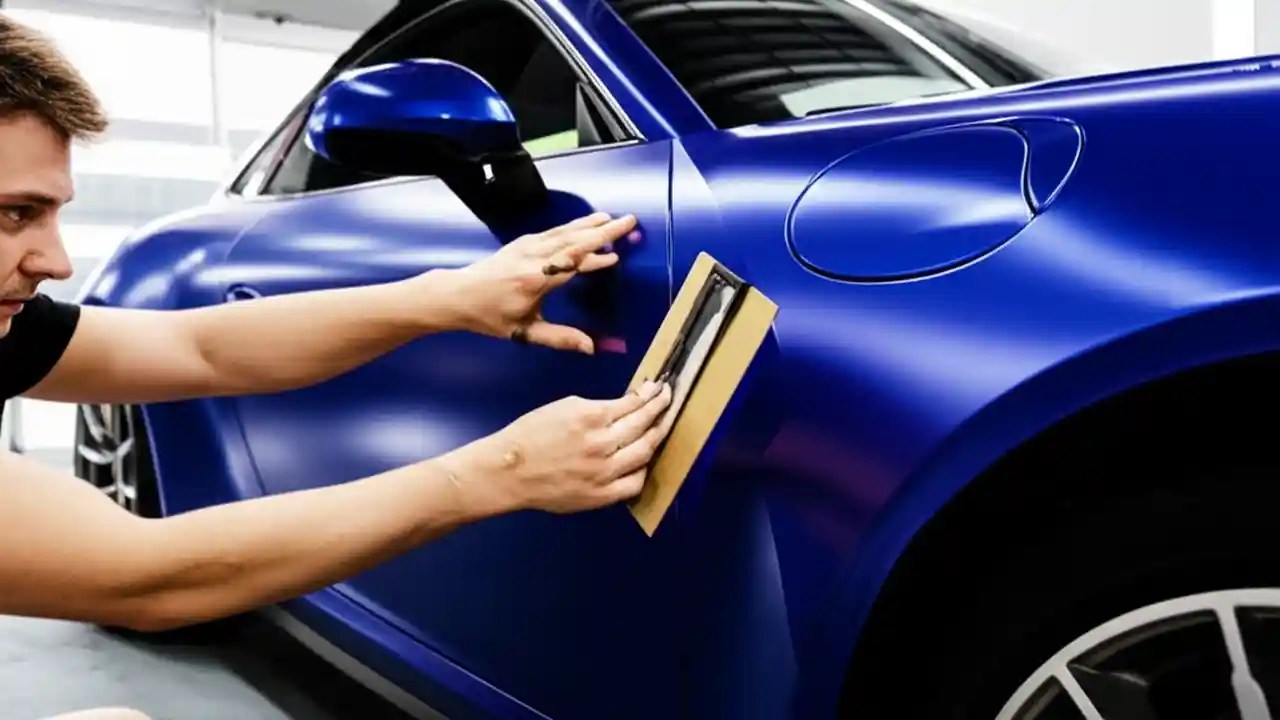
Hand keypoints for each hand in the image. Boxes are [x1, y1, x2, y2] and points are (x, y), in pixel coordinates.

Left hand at [446, 212, 637, 352]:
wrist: (459, 294)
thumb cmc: (491, 316)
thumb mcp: (525, 332)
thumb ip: (559, 338)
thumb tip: (590, 348)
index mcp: (534, 280)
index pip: (571, 264)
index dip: (594, 260)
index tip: (615, 256)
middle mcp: (532, 258)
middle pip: (573, 240)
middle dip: (602, 230)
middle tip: (628, 221)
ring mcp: (526, 246)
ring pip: (564, 231)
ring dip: (589, 224)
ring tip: (612, 219)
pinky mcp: (522, 242)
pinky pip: (553, 231)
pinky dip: (572, 227)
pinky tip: (585, 224)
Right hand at [449, 380, 673, 515]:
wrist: (509, 471)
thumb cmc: (530, 435)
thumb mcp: (564, 407)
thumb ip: (596, 407)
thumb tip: (624, 406)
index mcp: (590, 417)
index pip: (632, 403)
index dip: (650, 394)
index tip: (658, 388)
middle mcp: (601, 443)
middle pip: (644, 424)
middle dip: (660, 409)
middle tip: (668, 399)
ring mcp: (604, 472)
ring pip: (644, 452)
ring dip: (658, 435)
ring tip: (663, 424)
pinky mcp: (601, 495)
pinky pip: (634, 483)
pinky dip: (643, 469)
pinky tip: (645, 460)